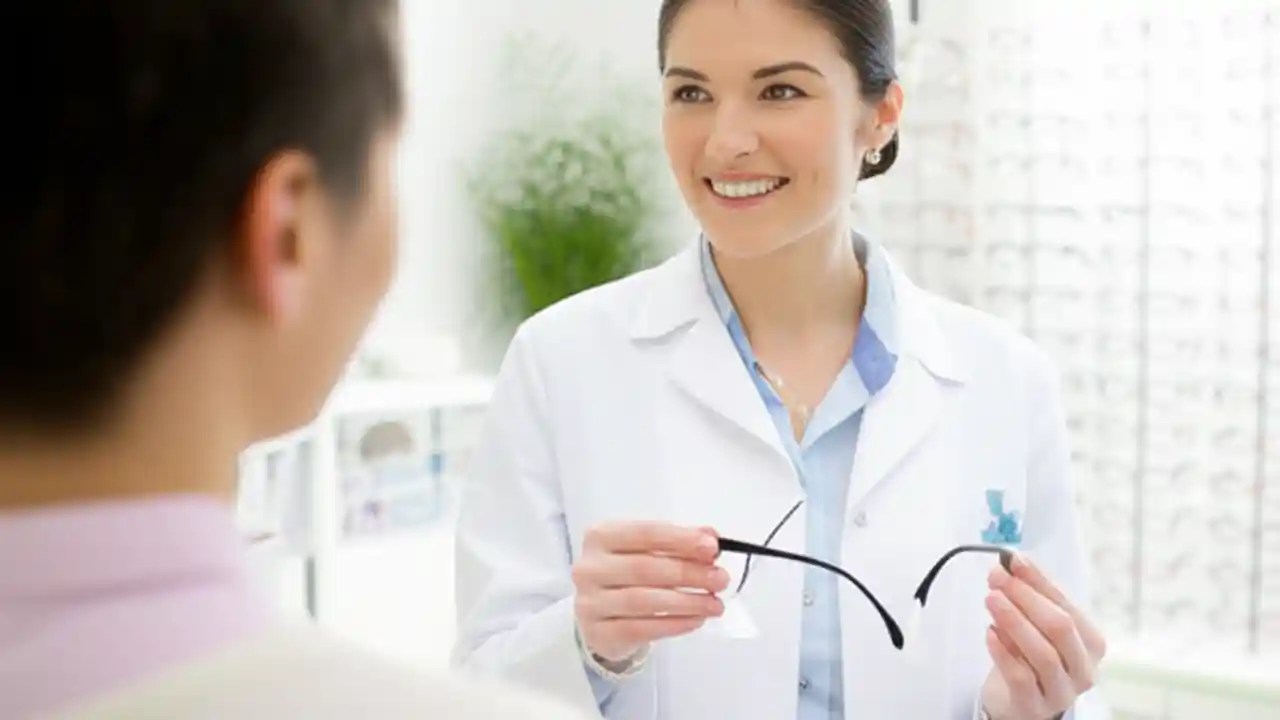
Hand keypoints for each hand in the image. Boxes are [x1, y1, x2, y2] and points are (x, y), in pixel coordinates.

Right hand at [572, 522, 729, 662]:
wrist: (601, 616)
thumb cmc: (627, 575)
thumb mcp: (649, 552)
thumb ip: (678, 542)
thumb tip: (710, 537)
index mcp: (600, 536)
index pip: (644, 533)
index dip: (680, 539)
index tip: (712, 547)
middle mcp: (589, 568)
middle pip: (645, 568)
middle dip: (689, 573)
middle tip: (720, 579)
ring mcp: (589, 603)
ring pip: (644, 601)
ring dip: (687, 602)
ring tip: (715, 604)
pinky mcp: (598, 634)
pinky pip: (642, 629)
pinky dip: (674, 624)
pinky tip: (697, 620)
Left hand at [980, 553, 1106, 719]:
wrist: (1017, 701)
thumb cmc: (1029, 657)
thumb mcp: (1035, 625)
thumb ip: (1028, 595)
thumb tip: (1009, 564)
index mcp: (1091, 643)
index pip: (1067, 606)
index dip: (1039, 581)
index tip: (1013, 560)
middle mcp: (1083, 669)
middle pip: (1060, 628)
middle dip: (1027, 598)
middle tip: (998, 578)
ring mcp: (1062, 692)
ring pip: (1043, 653)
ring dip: (1014, 621)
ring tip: (991, 599)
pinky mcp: (1035, 707)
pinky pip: (1021, 677)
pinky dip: (1003, 652)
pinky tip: (989, 632)